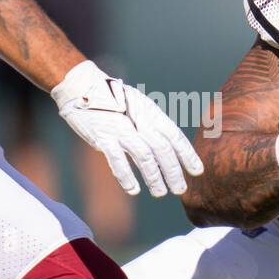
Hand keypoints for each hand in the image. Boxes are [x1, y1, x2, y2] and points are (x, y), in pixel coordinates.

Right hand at [52, 60, 202, 196]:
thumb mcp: (139, 109)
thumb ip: (151, 129)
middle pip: (163, 149)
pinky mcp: (102, 136)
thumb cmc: (113, 101)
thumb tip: (166, 155)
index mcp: (151, 113)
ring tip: (160, 192)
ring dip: (154, 177)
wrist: (81, 86)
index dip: (188, 155)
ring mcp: (121, 128)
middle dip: (173, 172)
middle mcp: (139, 120)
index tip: (197, 172)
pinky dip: (126, 176)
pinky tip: (133, 189)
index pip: (175, 136)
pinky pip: (116, 159)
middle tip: (180, 189)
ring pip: (144, 156)